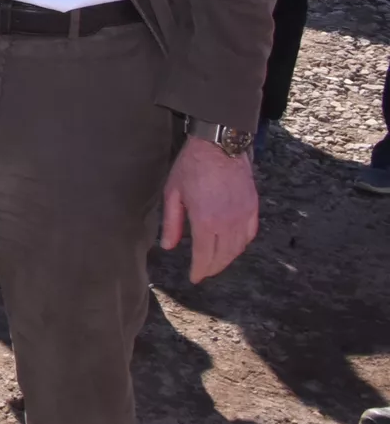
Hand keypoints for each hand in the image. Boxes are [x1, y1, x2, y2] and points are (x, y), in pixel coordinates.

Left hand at [160, 136, 257, 281]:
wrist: (220, 146)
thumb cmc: (192, 166)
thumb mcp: (173, 193)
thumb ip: (172, 223)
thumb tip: (169, 246)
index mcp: (206, 221)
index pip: (205, 256)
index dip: (200, 271)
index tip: (194, 278)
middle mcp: (229, 223)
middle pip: (223, 256)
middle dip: (212, 267)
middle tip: (203, 271)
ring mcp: (244, 216)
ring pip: (238, 248)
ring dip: (227, 258)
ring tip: (215, 261)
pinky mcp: (253, 208)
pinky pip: (250, 235)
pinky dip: (241, 245)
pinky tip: (232, 245)